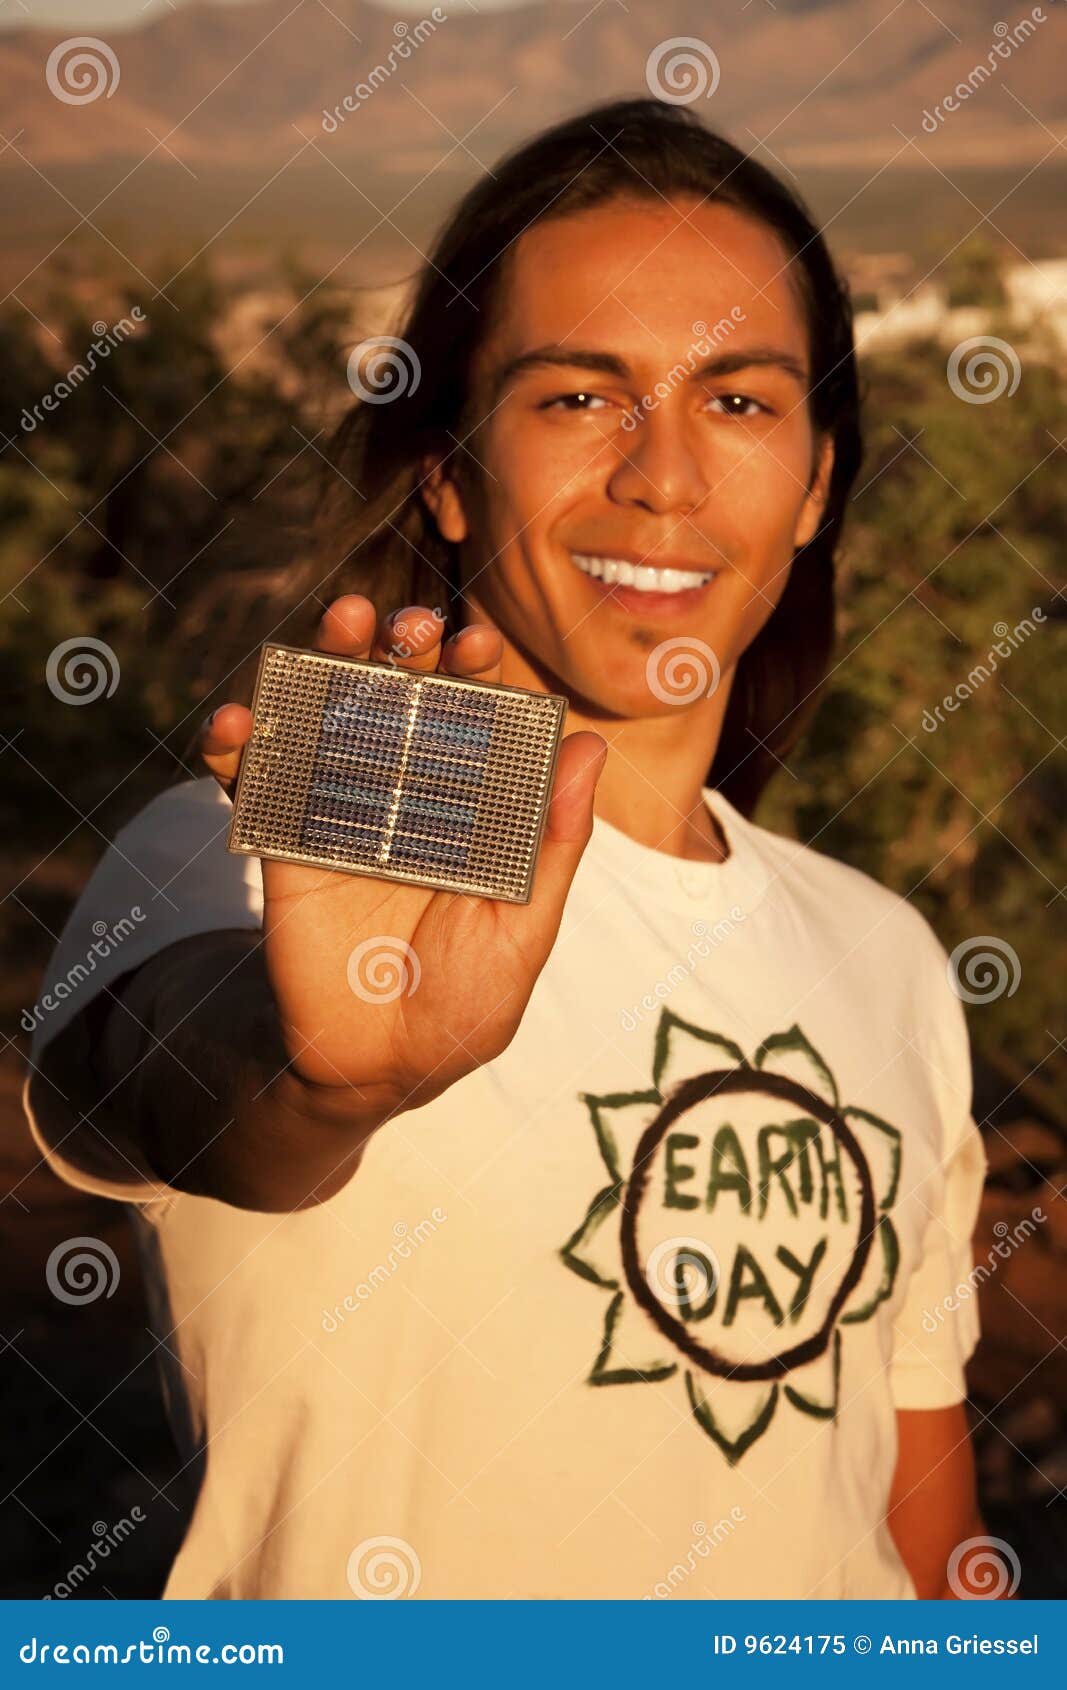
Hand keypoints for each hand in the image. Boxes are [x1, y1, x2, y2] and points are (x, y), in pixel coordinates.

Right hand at [200, 596, 606, 1119]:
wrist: (378, 1066)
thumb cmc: (467, 1000)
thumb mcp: (521, 928)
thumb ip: (553, 844)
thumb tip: (587, 746)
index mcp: (467, 803)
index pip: (473, 716)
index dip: (474, 672)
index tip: (478, 641)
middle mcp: (404, 791)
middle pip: (399, 695)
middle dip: (402, 647)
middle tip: (408, 624)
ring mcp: (340, 809)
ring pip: (328, 714)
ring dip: (326, 659)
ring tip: (336, 626)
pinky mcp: (282, 840)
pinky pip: (254, 780)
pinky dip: (238, 742)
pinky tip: (237, 722)